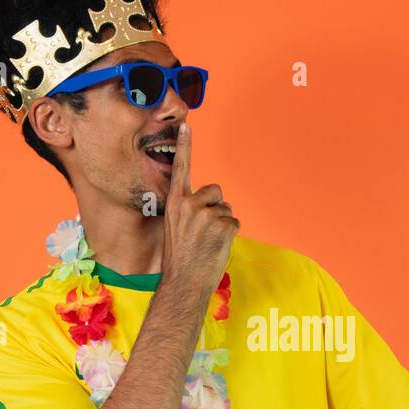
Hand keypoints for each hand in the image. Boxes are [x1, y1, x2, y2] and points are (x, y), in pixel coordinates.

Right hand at [161, 121, 238, 293]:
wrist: (183, 283)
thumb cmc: (180, 258)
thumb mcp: (176, 228)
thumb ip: (189, 211)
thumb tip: (212, 204)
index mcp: (175, 203)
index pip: (181, 168)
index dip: (184, 146)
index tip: (185, 125)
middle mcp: (189, 204)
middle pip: (216, 191)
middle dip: (216, 208)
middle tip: (203, 233)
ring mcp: (206, 214)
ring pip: (226, 210)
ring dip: (222, 225)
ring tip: (207, 243)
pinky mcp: (223, 225)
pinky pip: (234, 223)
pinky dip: (230, 235)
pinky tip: (216, 247)